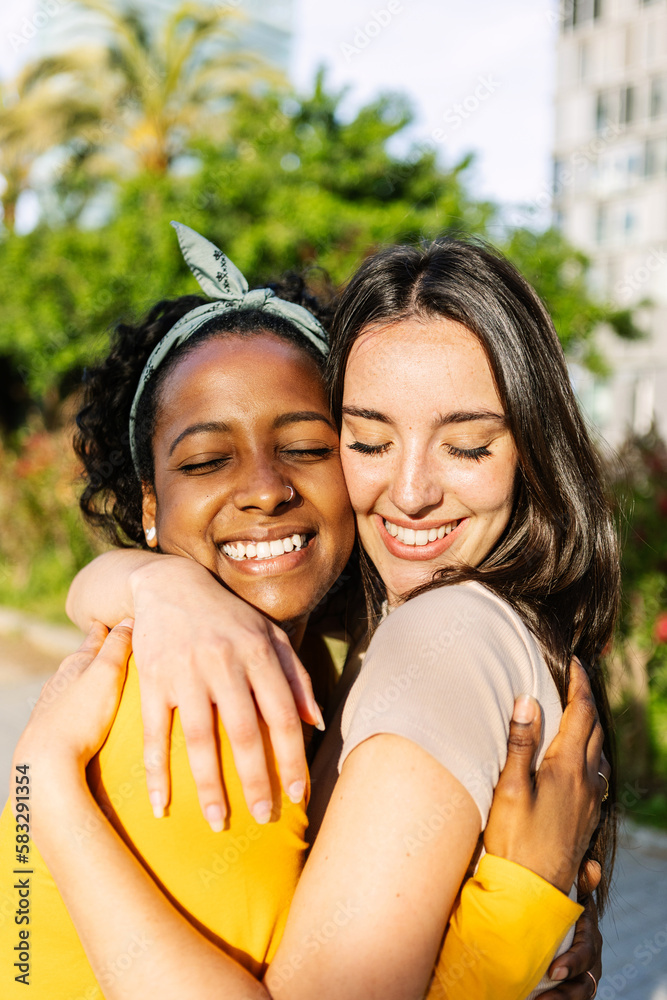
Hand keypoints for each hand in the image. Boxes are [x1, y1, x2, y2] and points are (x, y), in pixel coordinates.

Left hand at [11, 620, 131, 798]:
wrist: (46, 762)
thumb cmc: (81, 716)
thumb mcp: (106, 674)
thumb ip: (118, 647)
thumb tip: (128, 620)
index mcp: (76, 662)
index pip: (96, 635)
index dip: (109, 625)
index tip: (121, 617)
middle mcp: (61, 679)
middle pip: (84, 658)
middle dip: (100, 651)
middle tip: (118, 644)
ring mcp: (53, 703)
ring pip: (75, 683)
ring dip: (90, 679)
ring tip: (106, 680)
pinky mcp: (52, 726)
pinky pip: (71, 707)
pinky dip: (82, 703)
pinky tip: (88, 713)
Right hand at [129, 557, 322, 827]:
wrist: (168, 585)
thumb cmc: (228, 616)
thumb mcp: (270, 634)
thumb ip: (296, 675)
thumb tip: (316, 722)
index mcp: (259, 653)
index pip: (283, 714)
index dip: (292, 758)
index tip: (298, 796)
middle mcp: (224, 662)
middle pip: (244, 733)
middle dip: (256, 781)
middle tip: (264, 817)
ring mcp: (186, 672)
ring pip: (201, 739)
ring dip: (209, 786)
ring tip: (218, 821)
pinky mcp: (152, 679)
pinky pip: (155, 733)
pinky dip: (157, 772)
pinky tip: (163, 805)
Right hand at [484, 658, 609, 893]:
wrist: (532, 893)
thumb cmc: (515, 841)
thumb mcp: (510, 789)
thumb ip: (520, 744)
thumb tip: (528, 700)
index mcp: (568, 768)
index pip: (581, 713)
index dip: (578, 683)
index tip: (573, 662)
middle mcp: (586, 781)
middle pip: (595, 729)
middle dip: (586, 700)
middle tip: (572, 681)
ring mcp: (590, 801)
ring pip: (600, 753)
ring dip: (591, 728)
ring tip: (575, 716)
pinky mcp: (587, 818)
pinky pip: (598, 775)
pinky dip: (591, 755)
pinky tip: (578, 762)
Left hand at [542, 861, 602, 997]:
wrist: (560, 922)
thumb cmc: (563, 906)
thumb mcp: (572, 893)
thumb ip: (579, 881)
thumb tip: (591, 866)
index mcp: (590, 936)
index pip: (586, 952)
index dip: (572, 963)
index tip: (553, 971)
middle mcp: (591, 961)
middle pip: (585, 984)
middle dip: (565, 993)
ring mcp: (584, 977)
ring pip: (579, 995)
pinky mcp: (573, 988)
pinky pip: (570, 999)